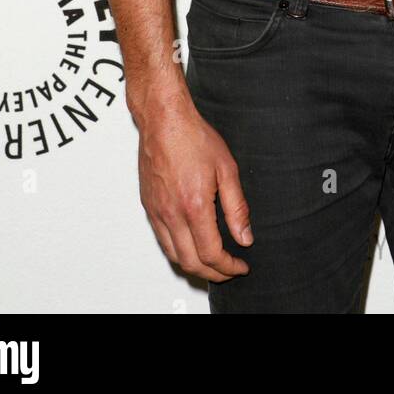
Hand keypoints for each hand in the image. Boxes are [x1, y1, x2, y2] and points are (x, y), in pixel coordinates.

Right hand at [134, 94, 252, 280]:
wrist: (164, 119)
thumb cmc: (193, 137)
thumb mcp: (227, 169)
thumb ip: (237, 208)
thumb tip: (245, 236)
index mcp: (194, 206)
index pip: (211, 254)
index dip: (228, 267)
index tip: (239, 266)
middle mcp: (171, 213)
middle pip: (190, 263)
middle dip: (213, 273)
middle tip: (229, 270)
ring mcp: (157, 211)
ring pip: (173, 255)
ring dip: (194, 267)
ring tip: (212, 263)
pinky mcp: (148, 206)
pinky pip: (162, 240)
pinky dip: (178, 251)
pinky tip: (191, 245)